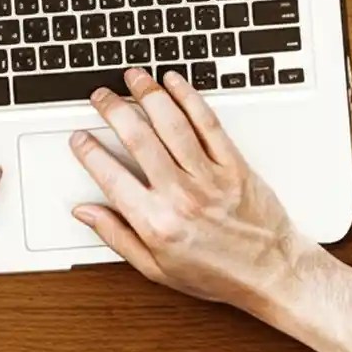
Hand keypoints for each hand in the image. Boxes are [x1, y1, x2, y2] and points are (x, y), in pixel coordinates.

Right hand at [69, 68, 324, 317]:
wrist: (271, 273)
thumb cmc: (217, 273)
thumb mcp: (156, 269)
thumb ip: (117, 236)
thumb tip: (86, 213)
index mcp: (157, 223)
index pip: (111, 176)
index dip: (89, 152)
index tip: (80, 138)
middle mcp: (181, 196)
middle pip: (139, 139)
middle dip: (114, 110)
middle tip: (102, 96)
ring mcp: (209, 178)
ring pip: (172, 125)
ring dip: (149, 95)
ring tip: (134, 78)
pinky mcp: (234, 166)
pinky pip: (209, 124)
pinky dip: (189, 98)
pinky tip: (175, 83)